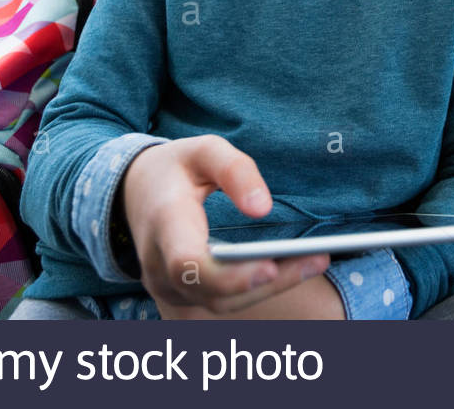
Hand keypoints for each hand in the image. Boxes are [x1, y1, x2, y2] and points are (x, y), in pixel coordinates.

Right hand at [120, 135, 330, 318]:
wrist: (135, 191)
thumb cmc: (175, 168)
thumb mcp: (202, 150)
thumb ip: (234, 170)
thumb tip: (263, 208)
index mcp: (164, 223)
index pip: (188, 264)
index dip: (228, 275)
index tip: (269, 265)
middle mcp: (159, 265)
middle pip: (214, 292)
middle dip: (268, 281)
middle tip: (318, 258)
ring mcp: (168, 286)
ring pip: (222, 303)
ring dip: (272, 287)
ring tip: (317, 260)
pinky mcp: (183, 293)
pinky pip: (223, 301)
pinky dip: (259, 289)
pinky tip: (296, 268)